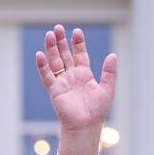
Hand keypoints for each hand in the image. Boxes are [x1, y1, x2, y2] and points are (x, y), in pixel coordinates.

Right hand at [35, 24, 115, 144]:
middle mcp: (72, 76)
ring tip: (49, 34)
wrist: (86, 127)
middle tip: (57, 27)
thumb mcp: (107, 89)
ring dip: (51, 48)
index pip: (80, 54)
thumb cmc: (97, 111)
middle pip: (64, 54)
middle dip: (61, 41)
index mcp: (84, 74)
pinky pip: (46, 76)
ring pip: (54, 61)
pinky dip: (42, 66)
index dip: (78, 43)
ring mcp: (62, 82)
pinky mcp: (54, 90)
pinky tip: (40, 54)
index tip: (77, 31)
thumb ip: (109, 72)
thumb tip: (113, 55)